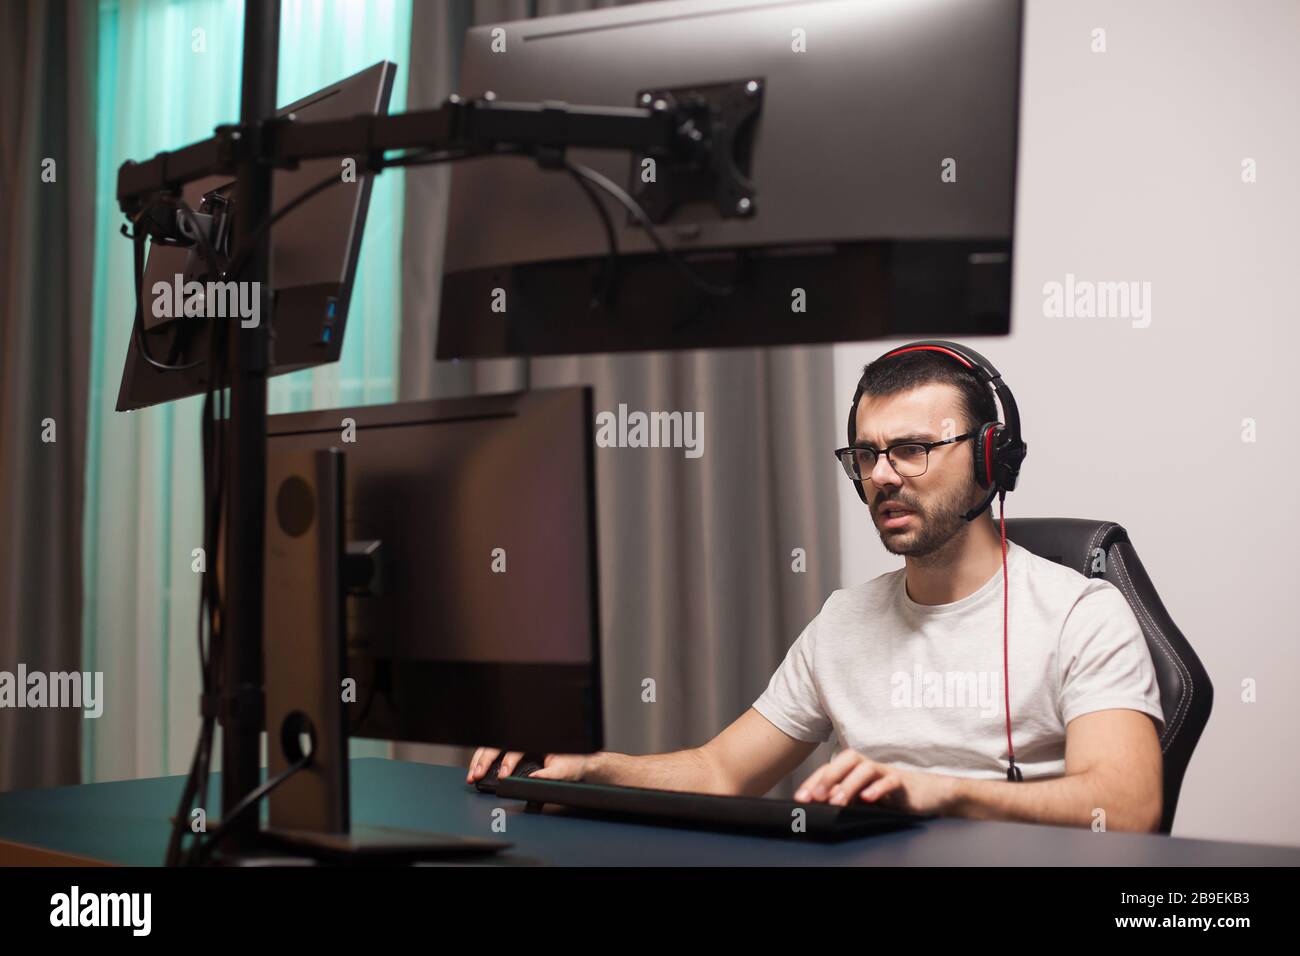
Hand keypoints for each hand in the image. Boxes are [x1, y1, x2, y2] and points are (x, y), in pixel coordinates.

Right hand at [466, 747, 592, 783]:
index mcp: (536, 739)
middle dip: (484, 759)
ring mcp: (517, 743)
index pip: (516, 748)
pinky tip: (475, 770)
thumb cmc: (573, 763)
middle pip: (498, 744)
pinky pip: (494, 752)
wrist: (578, 762)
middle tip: (476, 775)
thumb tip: (533, 779)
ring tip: (471, 775)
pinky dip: (482, 760)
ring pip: (492, 747)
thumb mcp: (565, 770)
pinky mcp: (514, 750)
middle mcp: (524, 738)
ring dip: (479, 760)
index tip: (502, 775)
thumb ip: (549, 775)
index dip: (507, 762)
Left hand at [794, 750, 956, 815]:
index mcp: (856, 769)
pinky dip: (878, 788)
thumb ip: (845, 800)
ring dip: (848, 784)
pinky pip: (890, 780)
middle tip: (816, 797)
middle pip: (846, 760)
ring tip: (837, 801)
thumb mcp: (863, 800)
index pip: (831, 768)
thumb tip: (819, 809)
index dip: (814, 781)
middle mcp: (869, 766)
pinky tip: (868, 799)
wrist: (928, 795)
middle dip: (828, 777)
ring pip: (865, 768)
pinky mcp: (903, 782)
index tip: (801, 798)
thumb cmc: (892, 797)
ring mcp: (886, 772)